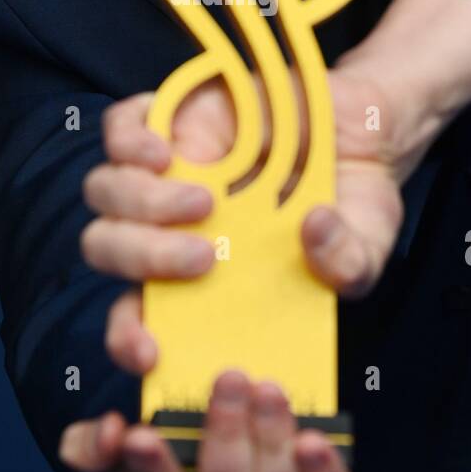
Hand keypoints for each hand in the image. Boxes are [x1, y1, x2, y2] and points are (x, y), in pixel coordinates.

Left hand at [80, 62, 405, 326]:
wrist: (360, 129)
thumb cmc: (350, 201)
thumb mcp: (366, 245)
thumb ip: (347, 264)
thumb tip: (313, 234)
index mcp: (198, 276)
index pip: (136, 314)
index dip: (128, 337)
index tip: (152, 352)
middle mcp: (167, 225)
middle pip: (107, 247)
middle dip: (145, 258)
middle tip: (206, 257)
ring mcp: (163, 170)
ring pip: (105, 192)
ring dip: (143, 203)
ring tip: (207, 200)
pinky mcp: (171, 118)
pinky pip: (119, 129)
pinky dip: (130, 142)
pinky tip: (167, 155)